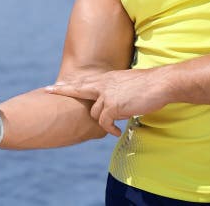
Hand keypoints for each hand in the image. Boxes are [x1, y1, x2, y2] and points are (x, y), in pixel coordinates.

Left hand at [45, 68, 171, 136]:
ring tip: (114, 125)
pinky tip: (117, 132)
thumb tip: (112, 98)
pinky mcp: (113, 106)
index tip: (54, 85)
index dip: (69, 83)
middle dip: (62, 90)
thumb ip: (116, 88)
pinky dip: (110, 129)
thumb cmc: (149, 84)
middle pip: (78, 87)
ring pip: (94, 112)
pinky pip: (104, 122)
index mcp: (107, 78)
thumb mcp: (128, 82)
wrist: (160, 83)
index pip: (84, 80)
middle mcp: (104, 84)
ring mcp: (107, 94)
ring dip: (103, 120)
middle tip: (48, 90)